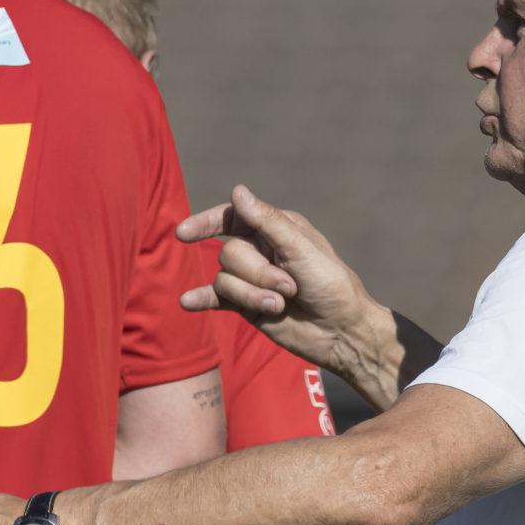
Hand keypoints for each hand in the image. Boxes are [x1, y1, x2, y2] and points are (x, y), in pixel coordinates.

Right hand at [178, 186, 401, 407]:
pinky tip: (187, 302)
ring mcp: (250, 279)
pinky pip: (215, 298)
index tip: (183, 233)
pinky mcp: (245, 305)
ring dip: (253, 295)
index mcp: (275, 229)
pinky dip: (201, 299)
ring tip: (282, 305)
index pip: (231, 217)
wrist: (340, 332)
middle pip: (230, 254)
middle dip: (258, 274)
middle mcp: (260, 250)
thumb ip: (267, 222)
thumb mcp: (302, 249)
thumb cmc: (331, 285)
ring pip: (225, 280)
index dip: (205, 222)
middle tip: (290, 288)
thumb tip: (237, 191)